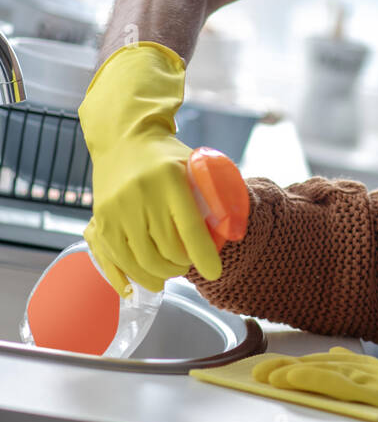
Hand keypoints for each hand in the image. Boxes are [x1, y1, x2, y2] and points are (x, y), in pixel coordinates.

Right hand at [79, 42, 222, 297]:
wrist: (124, 139)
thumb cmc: (167, 156)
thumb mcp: (196, 164)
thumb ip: (216, 193)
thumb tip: (232, 231)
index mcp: (169, 178)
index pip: (190, 228)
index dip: (203, 256)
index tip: (214, 272)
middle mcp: (140, 193)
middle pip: (166, 249)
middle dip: (182, 264)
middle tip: (189, 264)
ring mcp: (117, 208)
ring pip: (142, 260)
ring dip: (160, 274)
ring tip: (170, 271)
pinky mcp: (101, 218)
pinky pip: (116, 259)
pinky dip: (132, 276)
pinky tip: (143, 282)